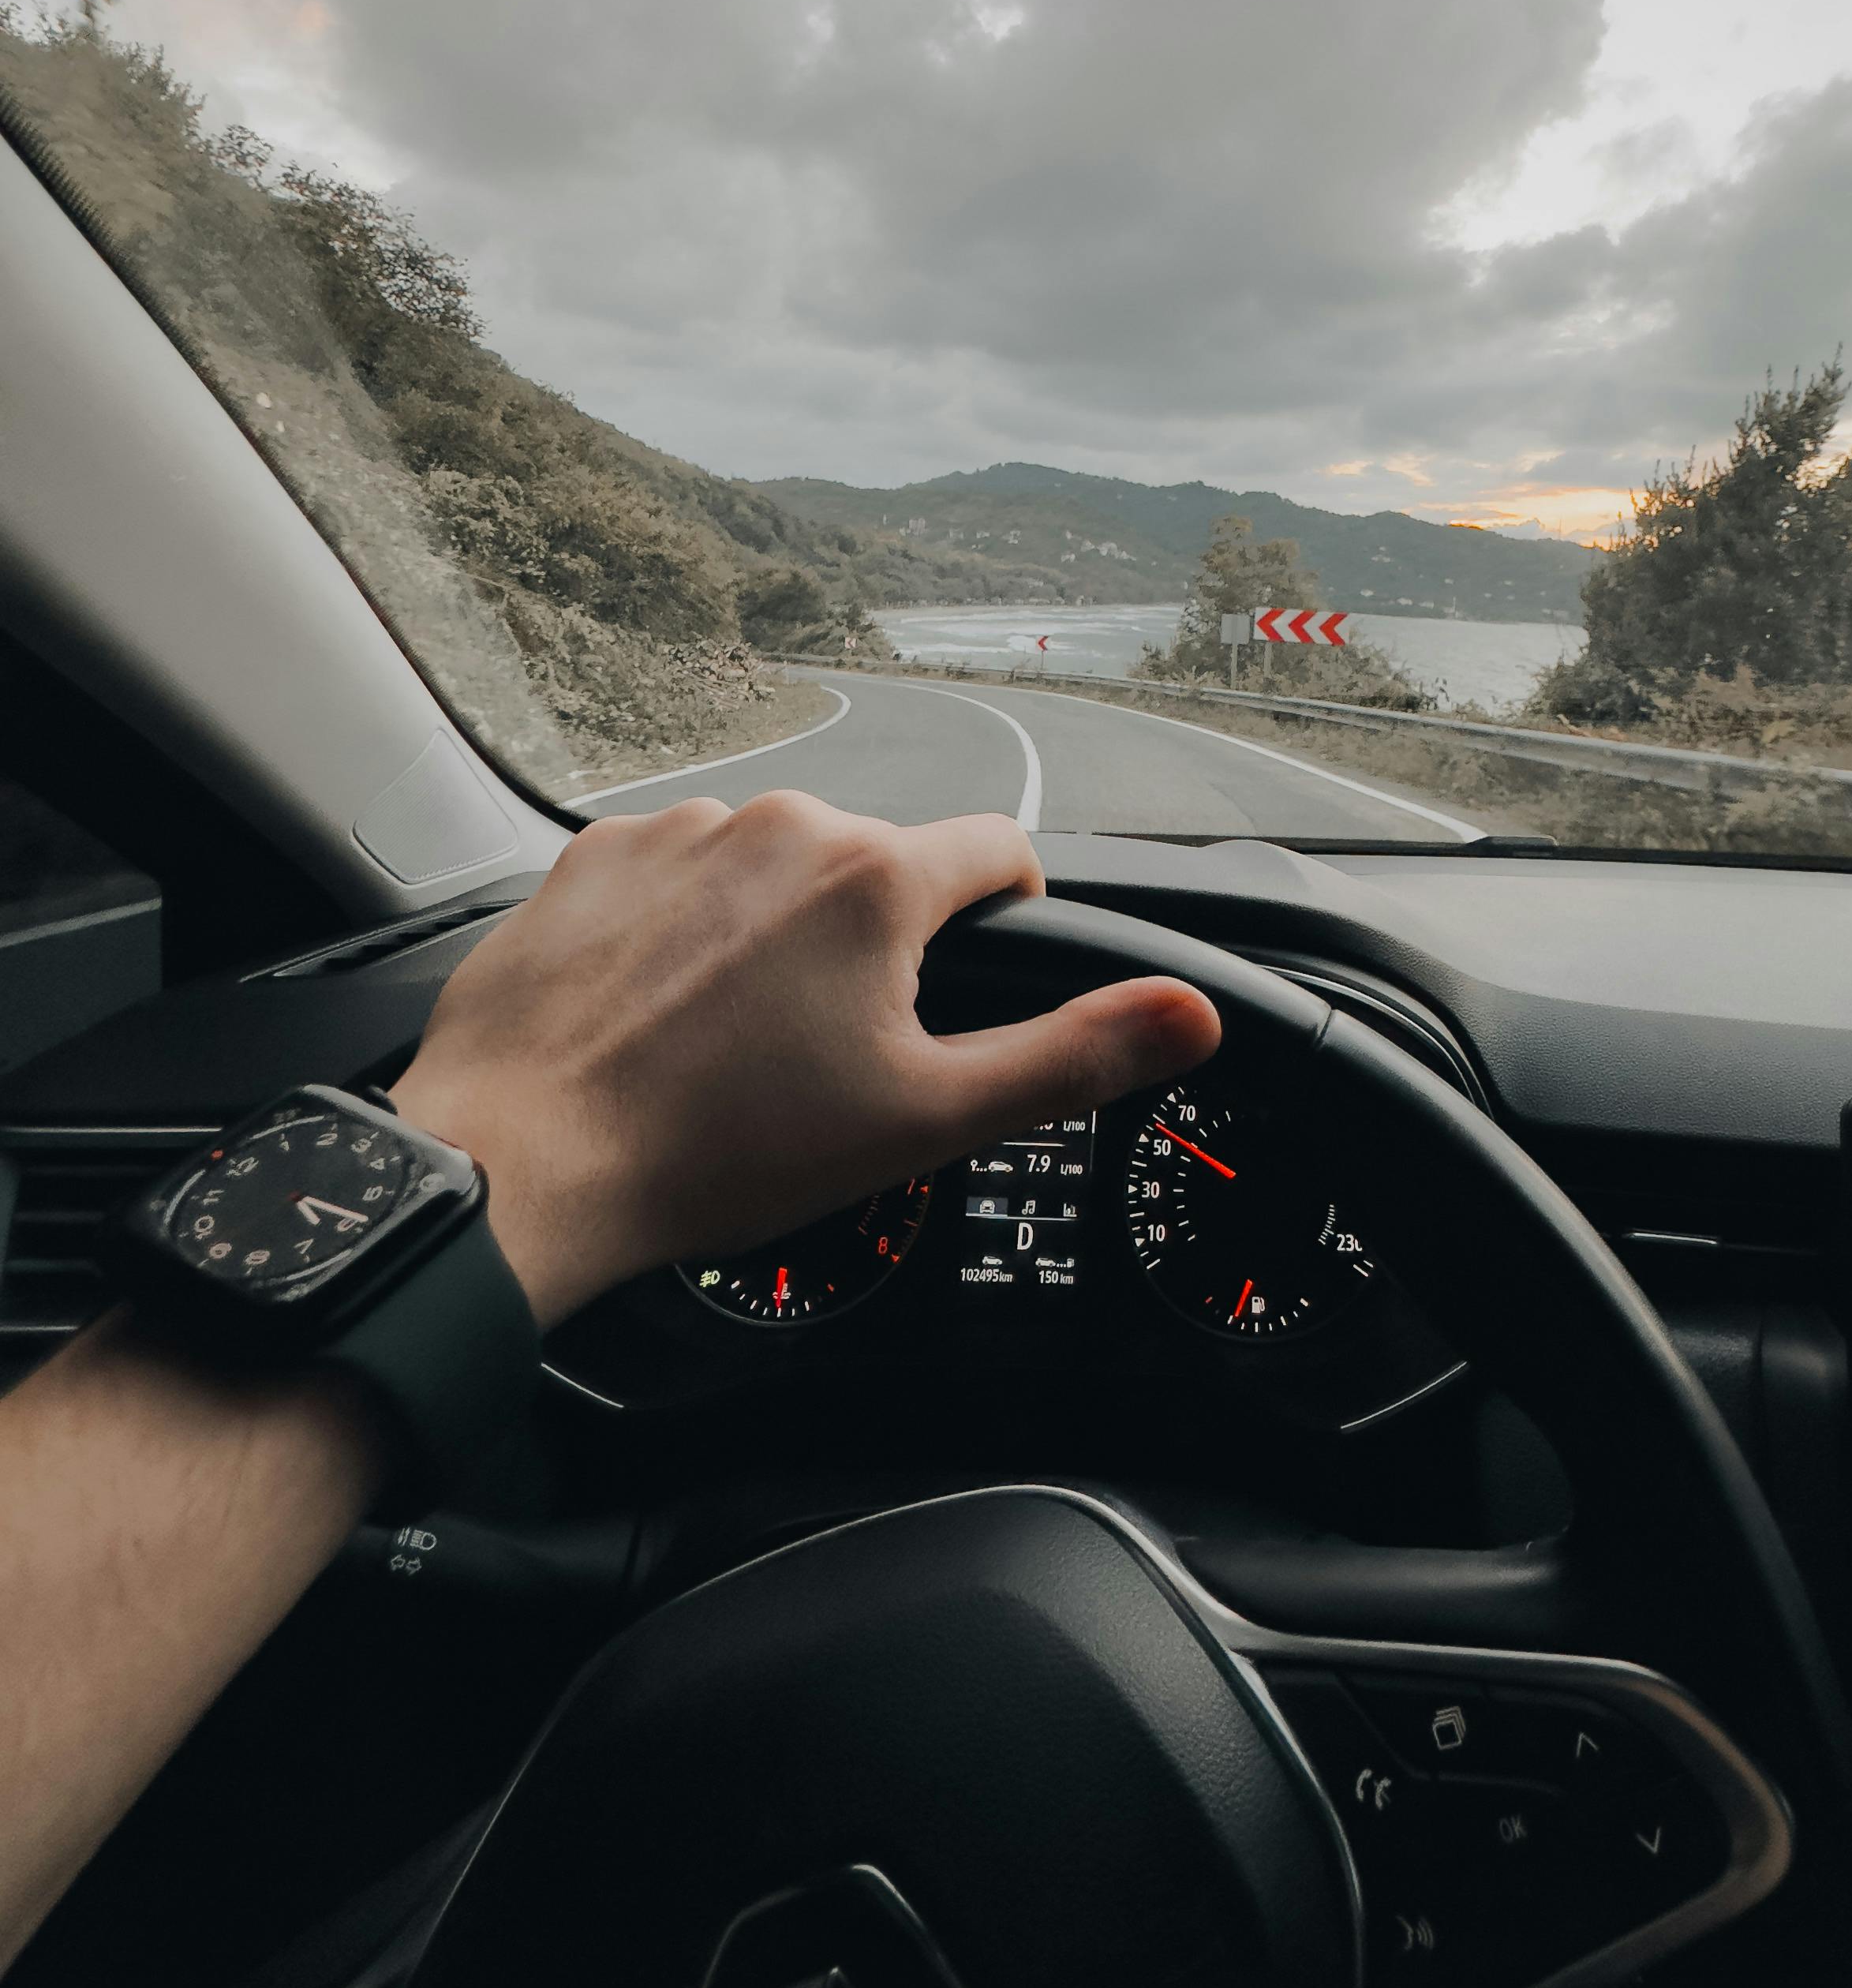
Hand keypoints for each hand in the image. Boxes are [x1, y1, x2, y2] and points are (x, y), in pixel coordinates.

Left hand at [390, 795, 1219, 1327]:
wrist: (524, 1162)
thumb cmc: (719, 1152)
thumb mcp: (927, 1120)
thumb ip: (1071, 1056)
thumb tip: (1190, 1014)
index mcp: (878, 878)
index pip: (1000, 852)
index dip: (1009, 915)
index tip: (975, 975)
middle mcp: (781, 825)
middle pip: (878, 867)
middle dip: (875, 946)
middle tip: (832, 1055)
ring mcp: (677, 833)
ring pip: (772, 867)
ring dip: (774, 933)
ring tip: (733, 1045)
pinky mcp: (591, 858)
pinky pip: (674, 875)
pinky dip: (681, 932)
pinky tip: (659, 1017)